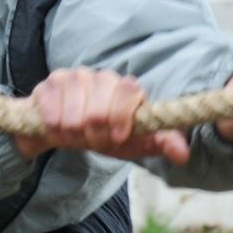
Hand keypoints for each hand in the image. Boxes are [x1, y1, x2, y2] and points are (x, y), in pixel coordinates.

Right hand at [15, 67, 187, 164]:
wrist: (63, 132)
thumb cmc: (104, 135)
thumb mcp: (135, 143)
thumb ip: (161, 143)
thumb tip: (183, 155)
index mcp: (125, 87)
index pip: (128, 90)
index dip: (120, 118)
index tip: (117, 137)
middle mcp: (100, 77)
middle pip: (98, 110)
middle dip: (94, 136)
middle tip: (92, 141)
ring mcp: (73, 77)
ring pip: (73, 115)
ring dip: (73, 136)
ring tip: (75, 136)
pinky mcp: (49, 84)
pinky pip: (51, 111)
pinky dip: (54, 128)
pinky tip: (57, 128)